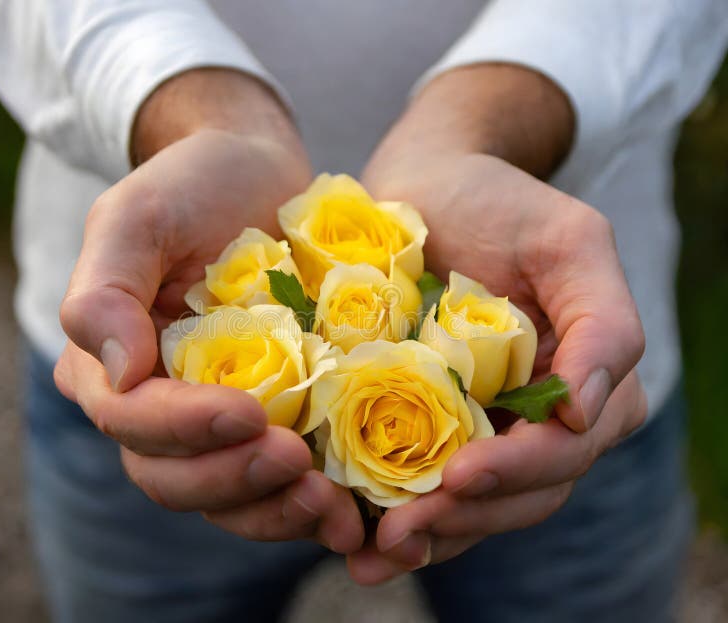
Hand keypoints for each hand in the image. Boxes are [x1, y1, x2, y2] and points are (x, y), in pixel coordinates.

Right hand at [54, 71, 363, 553]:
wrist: (257, 175)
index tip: (248, 412)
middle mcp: (158, 409)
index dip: (184, 428)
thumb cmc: (193, 187)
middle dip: (233, 479)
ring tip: (330, 503)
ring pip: (227, 497)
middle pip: (174, 477)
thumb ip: (104, 291)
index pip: (132, 420)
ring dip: (274, 509)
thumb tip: (118, 375)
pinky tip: (351, 512)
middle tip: (296, 464)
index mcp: (110, 367)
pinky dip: (310, 506)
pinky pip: (279, 484)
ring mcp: (216, 424)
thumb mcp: (136, 218)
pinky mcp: (272, 424)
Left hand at [348, 65, 646, 582]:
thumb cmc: (498, 203)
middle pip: (511, 495)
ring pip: (463, 503)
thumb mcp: (567, 242)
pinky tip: (352, 537)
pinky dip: (387, 512)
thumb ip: (604, 323)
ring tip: (367, 555)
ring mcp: (476, 423)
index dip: (516, 472)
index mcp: (583, 385)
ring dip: (421, 535)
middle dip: (459, 519)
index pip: (561, 452)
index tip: (460, 477)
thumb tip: (589, 417)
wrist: (426, 183)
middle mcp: (533, 417)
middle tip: (399, 534)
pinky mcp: (420, 418)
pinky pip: (413, 479)